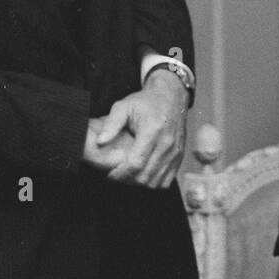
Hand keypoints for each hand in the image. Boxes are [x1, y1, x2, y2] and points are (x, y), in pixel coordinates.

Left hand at [91, 70, 187, 188]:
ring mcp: (175, 152)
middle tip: (117, 175)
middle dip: (127, 180)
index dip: (120, 174)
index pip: (136, 163)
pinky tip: (143, 174)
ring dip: (139, 183)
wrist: (171, 96)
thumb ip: (111, 124)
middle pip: (145, 176)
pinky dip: (153, 182)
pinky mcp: (179, 157)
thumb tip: (100, 142)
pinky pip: (166, 181)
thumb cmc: (147, 101)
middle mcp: (166, 144)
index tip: (110, 174)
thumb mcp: (124, 106)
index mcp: (152, 131)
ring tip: (129, 175)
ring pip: (155, 182)